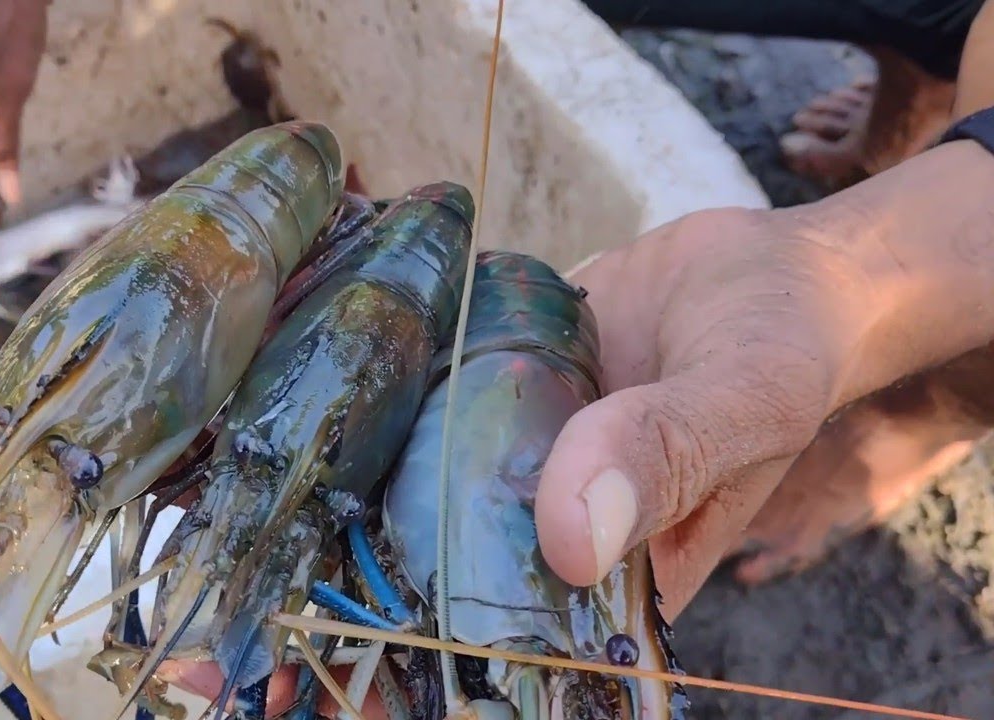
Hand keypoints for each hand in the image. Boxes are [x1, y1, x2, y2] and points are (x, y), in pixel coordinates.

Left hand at [156, 142, 992, 718]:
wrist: (762, 265)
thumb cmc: (782, 348)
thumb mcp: (743, 403)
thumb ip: (665, 455)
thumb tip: (570, 536)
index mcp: (597, 581)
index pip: (493, 649)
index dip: (406, 670)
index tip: (305, 673)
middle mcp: (530, 527)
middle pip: (423, 569)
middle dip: (334, 575)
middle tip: (224, 578)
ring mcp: (496, 451)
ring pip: (402, 476)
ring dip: (325, 476)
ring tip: (219, 476)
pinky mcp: (476, 379)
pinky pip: (413, 387)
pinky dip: (364, 377)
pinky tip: (288, 359)